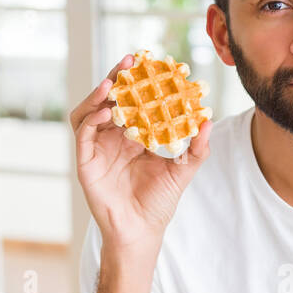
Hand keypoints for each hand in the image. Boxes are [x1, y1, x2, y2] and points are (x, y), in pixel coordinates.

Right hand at [69, 53, 212, 252]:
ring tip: (112, 83)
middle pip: (109, 99)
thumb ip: (197, 148)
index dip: (137, 81)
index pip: (132, 100)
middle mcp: (113, 137)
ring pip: (89, 111)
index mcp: (133, 135)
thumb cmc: (159, 201)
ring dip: (98, 95)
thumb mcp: (183, 170)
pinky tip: (106, 113)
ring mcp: (97, 148)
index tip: (149, 62)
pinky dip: (92, 119)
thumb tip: (208, 120)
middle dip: (117, 78)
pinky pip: (83, 133)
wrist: (142, 230)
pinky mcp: (86, 161)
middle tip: (129, 62)